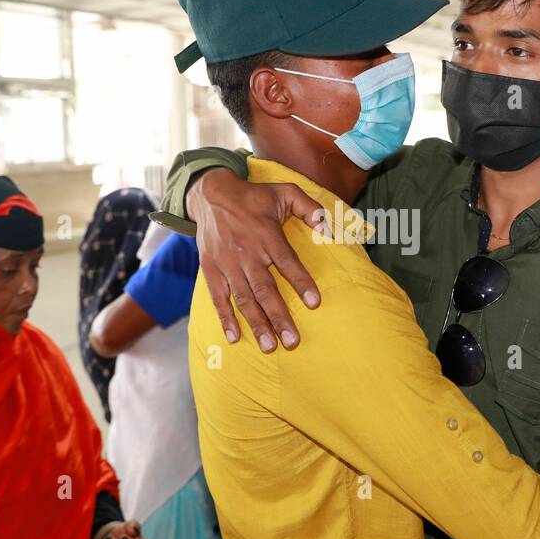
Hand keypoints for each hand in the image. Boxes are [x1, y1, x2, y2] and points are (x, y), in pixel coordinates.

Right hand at [187, 168, 325, 352]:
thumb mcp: (285, 191)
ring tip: (269, 346)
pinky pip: (218, 298)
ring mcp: (227, 264)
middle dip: (279, 317)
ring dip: (256, 323)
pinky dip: (225, 318)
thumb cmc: (254, 197)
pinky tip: (234, 338)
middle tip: (292, 341)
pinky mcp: (211, 270)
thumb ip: (310, 208)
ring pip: (244, 299)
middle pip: (265, 289)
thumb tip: (328, 226)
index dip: (301, 282)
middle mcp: (247, 252)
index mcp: (267, 235)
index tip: (314, 302)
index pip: (287, 262)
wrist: (210, 194)